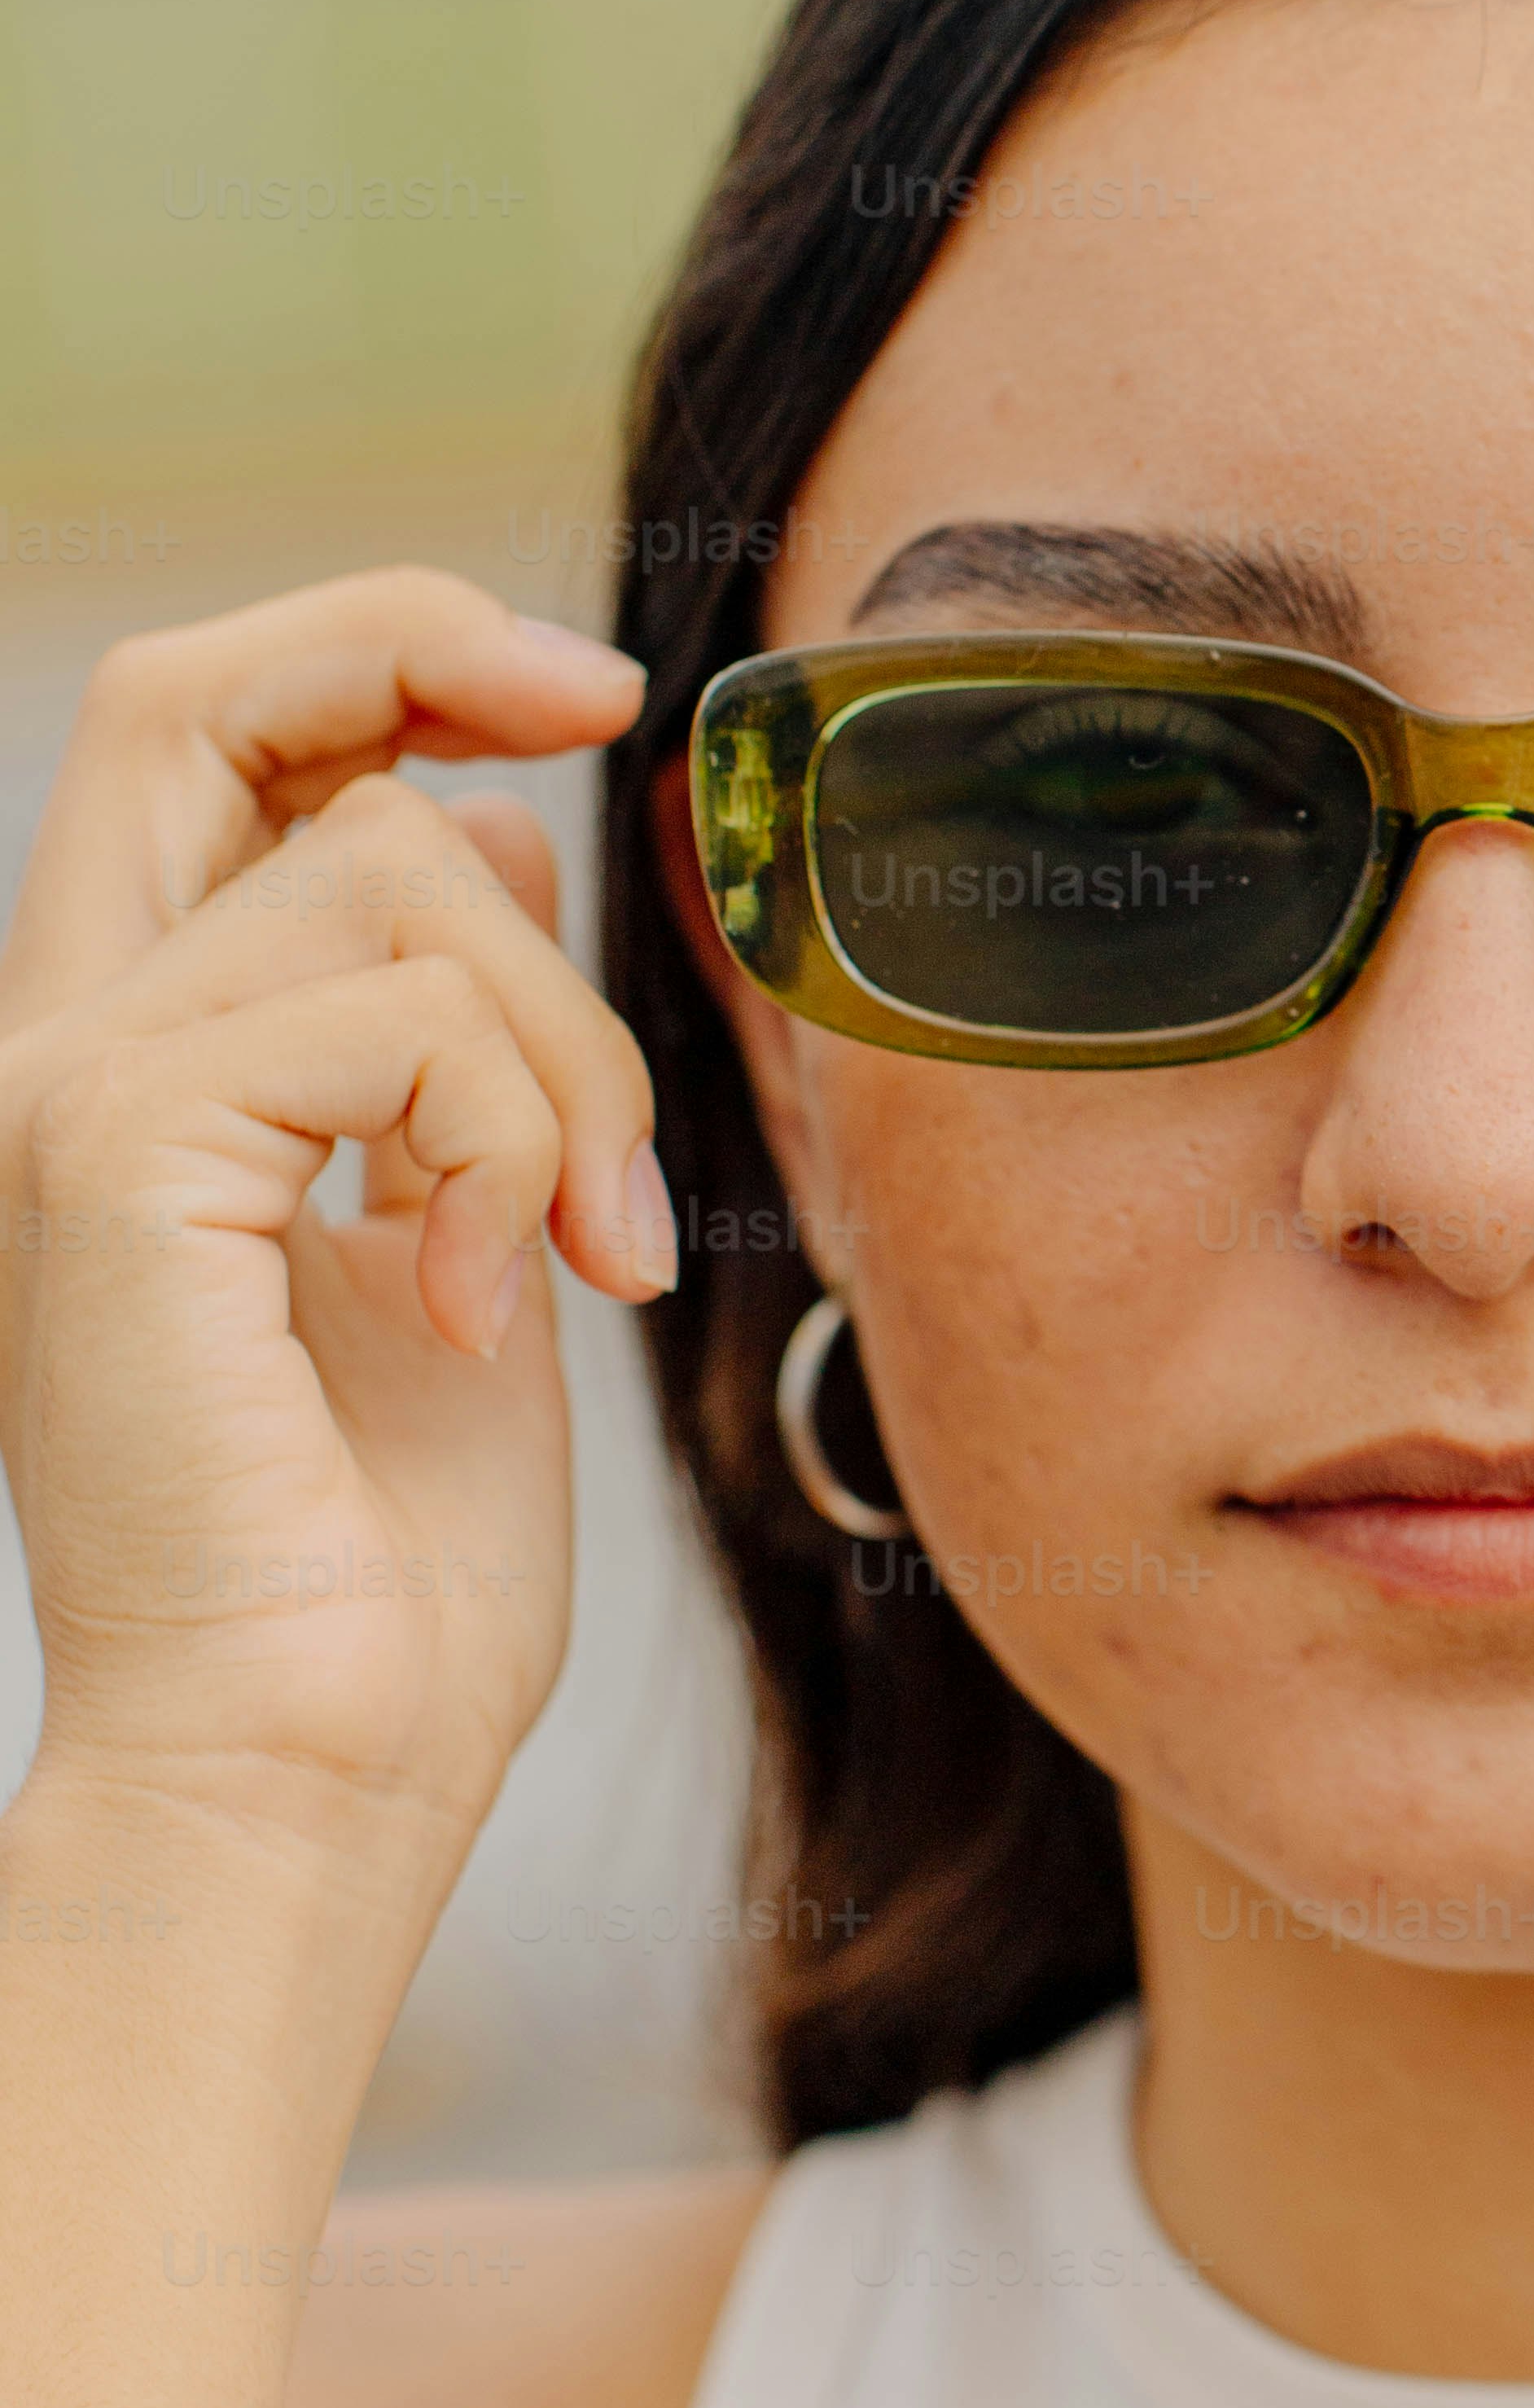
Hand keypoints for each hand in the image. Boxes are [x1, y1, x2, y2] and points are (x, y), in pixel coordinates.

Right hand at [0, 573, 668, 1867]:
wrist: (317, 1762)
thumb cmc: (391, 1564)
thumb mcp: (454, 1223)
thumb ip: (442, 1038)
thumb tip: (496, 831)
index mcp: (132, 1066)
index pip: (198, 744)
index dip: (373, 653)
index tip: (567, 693)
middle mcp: (58, 1051)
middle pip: (190, 696)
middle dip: (414, 645)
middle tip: (602, 701)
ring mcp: (66, 1092)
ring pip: (396, 874)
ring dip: (567, 1051)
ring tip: (580, 1249)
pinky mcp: (112, 1152)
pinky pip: (400, 1017)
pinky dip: (516, 1142)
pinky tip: (499, 1305)